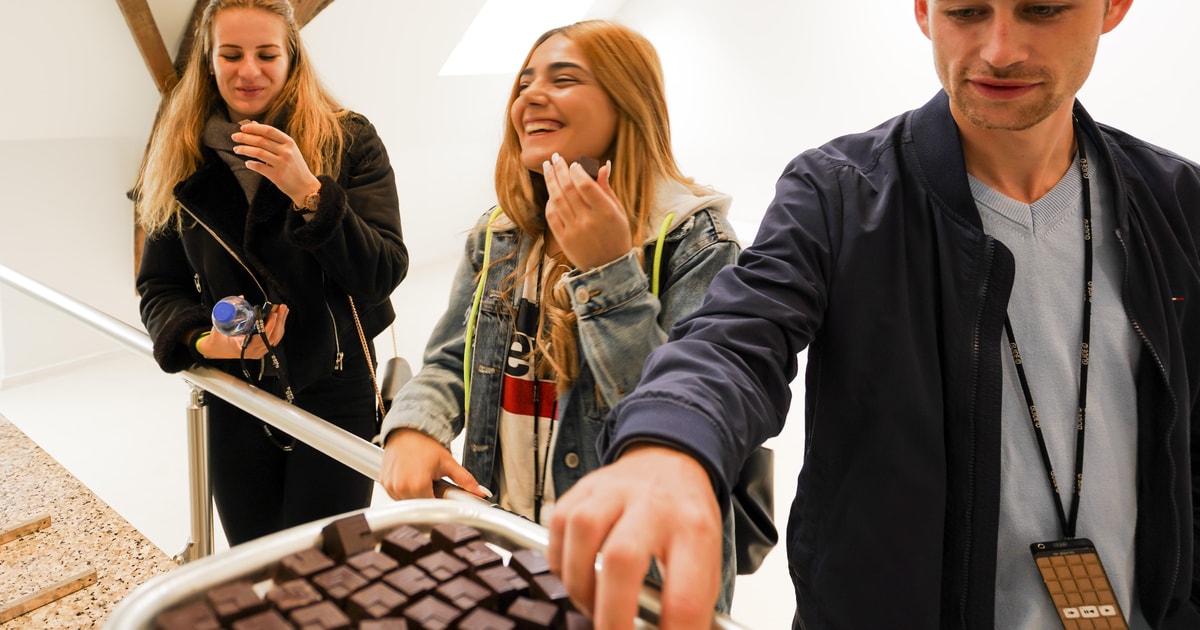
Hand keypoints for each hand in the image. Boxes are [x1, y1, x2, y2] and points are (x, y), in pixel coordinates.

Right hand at [196, 303, 288, 359]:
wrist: (216, 350)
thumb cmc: (217, 338)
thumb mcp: (220, 325)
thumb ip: (229, 312)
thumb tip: (241, 297)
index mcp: (243, 347)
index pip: (261, 339)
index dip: (270, 327)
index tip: (274, 315)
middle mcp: (253, 352)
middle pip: (272, 337)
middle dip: (279, 321)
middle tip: (282, 308)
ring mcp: (259, 352)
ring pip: (275, 338)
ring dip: (280, 323)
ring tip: (284, 310)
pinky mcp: (261, 349)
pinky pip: (273, 339)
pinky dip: (278, 327)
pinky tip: (280, 317)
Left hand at [231, 121, 320, 206]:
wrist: (305, 186)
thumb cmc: (294, 165)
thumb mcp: (288, 149)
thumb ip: (271, 137)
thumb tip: (253, 124)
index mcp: (289, 142)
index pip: (269, 130)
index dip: (254, 128)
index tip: (242, 128)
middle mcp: (286, 152)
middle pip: (261, 140)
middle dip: (245, 137)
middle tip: (234, 137)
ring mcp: (282, 164)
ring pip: (258, 152)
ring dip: (244, 149)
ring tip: (236, 149)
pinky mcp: (277, 176)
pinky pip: (259, 167)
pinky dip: (251, 164)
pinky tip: (247, 163)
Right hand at [380, 428, 489, 499]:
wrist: (408, 430)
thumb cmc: (425, 443)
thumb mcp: (448, 463)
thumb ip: (465, 480)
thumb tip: (480, 492)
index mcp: (417, 484)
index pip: (432, 508)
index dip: (441, 504)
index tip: (445, 497)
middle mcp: (401, 487)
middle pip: (420, 506)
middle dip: (429, 498)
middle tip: (434, 484)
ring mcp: (391, 486)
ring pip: (408, 503)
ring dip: (417, 496)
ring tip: (422, 478)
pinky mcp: (384, 483)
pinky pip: (397, 496)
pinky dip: (406, 491)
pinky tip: (412, 478)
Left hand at [542, 153, 631, 269]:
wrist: (609, 268)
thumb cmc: (617, 236)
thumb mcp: (618, 212)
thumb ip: (607, 189)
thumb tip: (602, 165)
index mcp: (605, 212)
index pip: (586, 185)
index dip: (577, 171)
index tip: (574, 164)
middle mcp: (588, 221)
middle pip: (568, 189)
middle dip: (560, 169)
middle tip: (555, 157)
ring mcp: (574, 231)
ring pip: (557, 200)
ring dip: (551, 181)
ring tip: (548, 167)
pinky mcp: (564, 239)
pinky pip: (552, 216)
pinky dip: (550, 202)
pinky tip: (551, 191)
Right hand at [548, 445, 721, 629]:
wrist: (669, 461)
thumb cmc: (685, 517)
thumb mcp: (705, 558)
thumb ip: (688, 601)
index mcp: (694, 531)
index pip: (686, 596)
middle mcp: (654, 504)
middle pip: (622, 558)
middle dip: (611, 614)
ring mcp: (615, 491)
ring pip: (582, 533)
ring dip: (580, 585)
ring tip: (591, 605)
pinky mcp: (585, 487)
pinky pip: (558, 526)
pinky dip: (559, 562)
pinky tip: (575, 575)